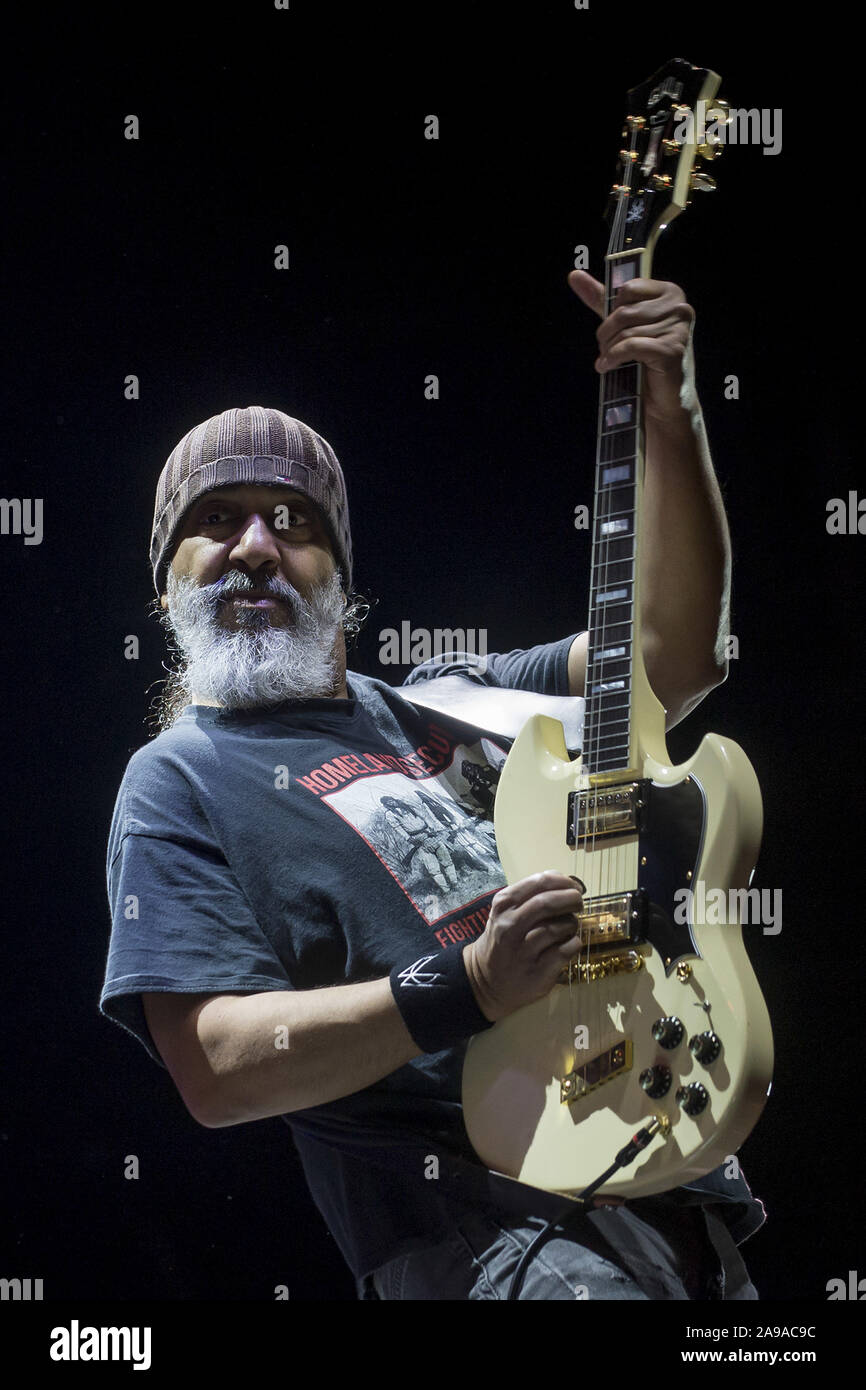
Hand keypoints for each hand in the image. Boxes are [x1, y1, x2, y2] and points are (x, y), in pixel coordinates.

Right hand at [463, 870, 584, 1022]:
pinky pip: (566, 949)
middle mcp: (509, 925)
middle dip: (571, 899)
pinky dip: (574, 943)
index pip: (540, 881)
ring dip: (572, 924)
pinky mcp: (537, 971)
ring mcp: (523, 950)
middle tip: (578, 903)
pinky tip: (568, 944)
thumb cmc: (504, 940)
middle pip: (548, 903)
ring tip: (568, 927)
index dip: (564, 882)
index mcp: (504, 904)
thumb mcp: (507, 912)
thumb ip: (533, 895)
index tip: (573, 887)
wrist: (486, 981)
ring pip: (559, 927)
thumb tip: (568, 883)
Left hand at [568, 269, 696, 422]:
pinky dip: (613, 358)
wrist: (664, 400)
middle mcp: (680, 307)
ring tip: (606, 361)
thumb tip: (574, 275)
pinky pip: (630, 346)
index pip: (628, 288)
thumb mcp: (623, 324)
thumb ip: (603, 299)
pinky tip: (607, 367)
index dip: (612, 310)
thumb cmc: (645, 360)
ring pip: (625, 331)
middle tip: (603, 349)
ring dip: (608, 349)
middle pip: (625, 311)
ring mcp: (678, 329)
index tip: (609, 329)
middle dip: (607, 333)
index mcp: (671, 292)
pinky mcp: (672, 351)